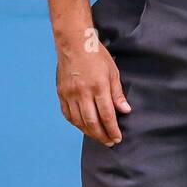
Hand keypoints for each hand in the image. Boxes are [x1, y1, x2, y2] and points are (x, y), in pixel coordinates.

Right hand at [56, 26, 130, 146]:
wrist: (74, 44)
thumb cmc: (96, 55)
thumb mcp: (113, 72)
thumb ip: (117, 93)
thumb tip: (125, 110)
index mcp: (98, 86)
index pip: (107, 115)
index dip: (112, 130)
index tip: (117, 138)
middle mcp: (82, 93)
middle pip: (92, 122)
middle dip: (101, 135)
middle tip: (109, 142)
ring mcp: (70, 94)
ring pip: (79, 121)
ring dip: (89, 132)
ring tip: (98, 136)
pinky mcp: (61, 94)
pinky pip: (68, 115)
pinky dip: (76, 124)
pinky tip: (83, 127)